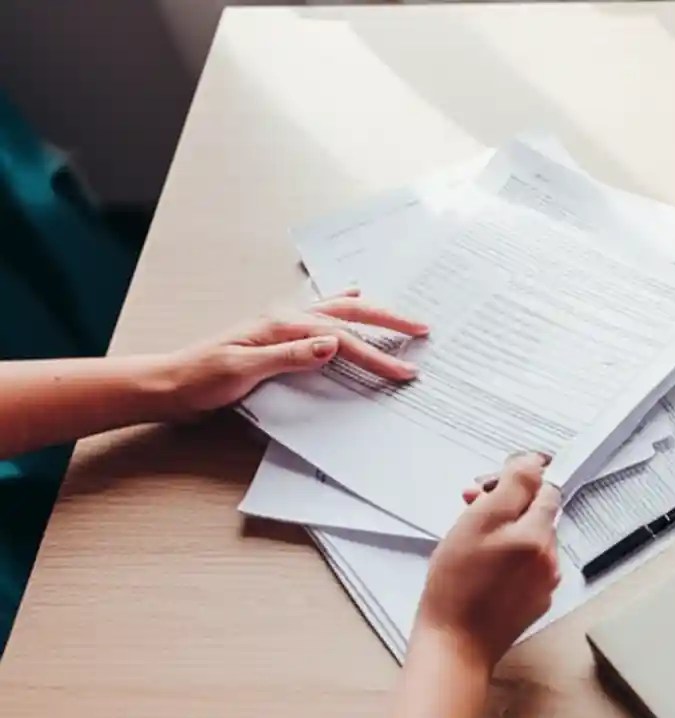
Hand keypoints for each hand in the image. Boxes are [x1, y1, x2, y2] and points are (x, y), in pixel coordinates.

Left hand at [165, 290, 427, 415]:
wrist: (170, 384)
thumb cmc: (202, 380)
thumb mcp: (244, 371)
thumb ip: (291, 356)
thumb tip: (333, 344)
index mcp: (283, 326)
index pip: (343, 341)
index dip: (377, 356)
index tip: (405, 371)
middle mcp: (287, 318)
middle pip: (350, 313)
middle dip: (389, 320)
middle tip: (423, 328)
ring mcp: (283, 324)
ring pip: (340, 310)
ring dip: (373, 311)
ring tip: (402, 315)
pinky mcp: (279, 335)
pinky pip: (321, 314)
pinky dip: (343, 306)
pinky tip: (352, 295)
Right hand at [416, 452, 561, 672]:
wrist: (454, 644)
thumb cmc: (457, 586)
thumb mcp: (477, 522)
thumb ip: (511, 487)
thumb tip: (533, 462)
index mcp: (537, 535)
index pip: (544, 487)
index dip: (517, 479)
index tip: (493, 482)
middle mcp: (549, 557)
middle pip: (536, 513)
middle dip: (506, 504)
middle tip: (472, 504)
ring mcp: (544, 582)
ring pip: (529, 538)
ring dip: (506, 529)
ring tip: (471, 538)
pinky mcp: (534, 600)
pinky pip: (526, 565)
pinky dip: (509, 557)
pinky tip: (482, 565)